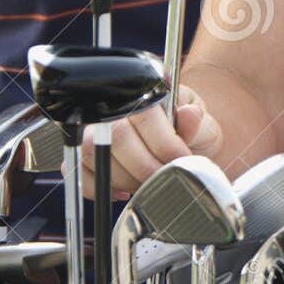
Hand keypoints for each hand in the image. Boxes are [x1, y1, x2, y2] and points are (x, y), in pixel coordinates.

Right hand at [80, 85, 223, 200]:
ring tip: (147, 183)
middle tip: (164, 178)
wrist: (184, 144)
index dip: (164, 145)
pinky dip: (103, 189)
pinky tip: (125, 190)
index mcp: (145, 93)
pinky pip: (81, 174)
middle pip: (116, 137)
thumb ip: (195, 124)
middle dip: (145, 167)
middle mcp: (114, 108)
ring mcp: (95, 131)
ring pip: (96, 155)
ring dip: (125, 179)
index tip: (181, 162)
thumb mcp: (203, 125)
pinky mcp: (84, 156)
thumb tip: (190, 114)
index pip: (144, 116)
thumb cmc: (192, 133)